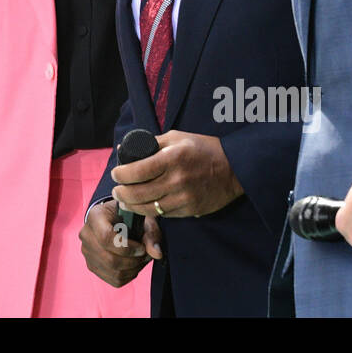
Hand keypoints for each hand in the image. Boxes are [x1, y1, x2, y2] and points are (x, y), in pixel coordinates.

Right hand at [79, 199, 161, 287]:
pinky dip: (129, 275)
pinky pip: (114, 280)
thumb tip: (157, 253)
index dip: (127, 247)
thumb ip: (150, 234)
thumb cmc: (129, 217)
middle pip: (109, 259)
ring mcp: (87, 252)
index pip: (105, 237)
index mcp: (95, 216)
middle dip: (133, 261)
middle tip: (145, 254)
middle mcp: (86, 234)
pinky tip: (133, 265)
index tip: (141, 247)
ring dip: (133, 269)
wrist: (115, 219)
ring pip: (113, 272)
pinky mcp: (92, 266)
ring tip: (141, 259)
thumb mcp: (141, 218)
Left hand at [110, 130, 242, 217]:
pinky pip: (164, 215)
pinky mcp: (190, 210)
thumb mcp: (177, 137)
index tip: (116, 174)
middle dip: (121, 193)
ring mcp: (184, 198)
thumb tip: (128, 150)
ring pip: (148, 209)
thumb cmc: (204, 148)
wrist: (235, 168)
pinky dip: (150, 211)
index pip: (136, 172)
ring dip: (132, 206)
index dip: (120, 175)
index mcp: (172, 159)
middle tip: (116, 190)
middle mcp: (176, 180)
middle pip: (138, 194)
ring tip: (124, 201)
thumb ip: (153, 143)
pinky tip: (144, 205)